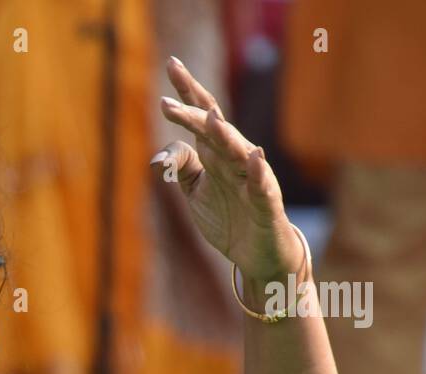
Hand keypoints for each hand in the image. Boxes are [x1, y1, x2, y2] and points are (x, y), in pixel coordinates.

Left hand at [152, 56, 306, 288]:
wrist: (258, 257)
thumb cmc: (230, 218)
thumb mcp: (196, 191)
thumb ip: (182, 165)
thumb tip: (159, 153)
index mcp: (217, 156)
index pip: (202, 117)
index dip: (187, 92)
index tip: (171, 65)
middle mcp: (236, 162)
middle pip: (215, 130)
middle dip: (194, 111)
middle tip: (169, 97)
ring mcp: (252, 181)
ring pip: (238, 153)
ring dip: (224, 136)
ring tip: (209, 118)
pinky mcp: (266, 206)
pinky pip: (262, 187)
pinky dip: (258, 172)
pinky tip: (255, 156)